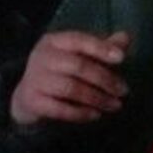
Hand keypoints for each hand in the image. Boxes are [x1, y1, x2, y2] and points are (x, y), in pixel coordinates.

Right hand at [9, 31, 130, 125]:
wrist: (27, 96)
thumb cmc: (58, 72)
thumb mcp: (77, 55)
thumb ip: (101, 47)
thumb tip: (125, 37)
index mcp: (54, 41)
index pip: (79, 40)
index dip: (101, 48)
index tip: (122, 58)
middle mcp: (42, 57)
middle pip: (78, 66)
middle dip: (104, 79)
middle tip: (123, 91)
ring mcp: (35, 79)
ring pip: (71, 88)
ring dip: (97, 98)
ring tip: (115, 105)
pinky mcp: (32, 101)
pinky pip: (60, 109)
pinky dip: (80, 113)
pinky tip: (95, 115)